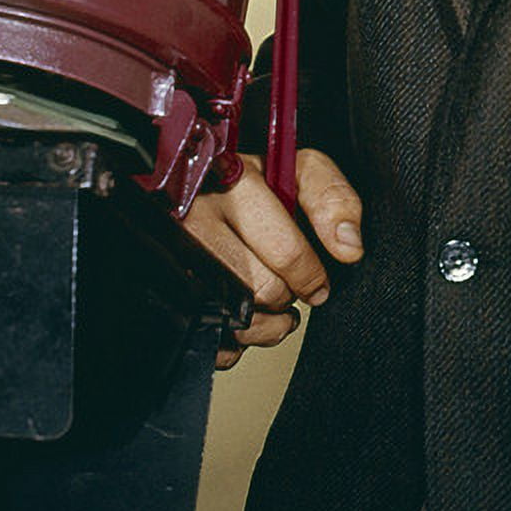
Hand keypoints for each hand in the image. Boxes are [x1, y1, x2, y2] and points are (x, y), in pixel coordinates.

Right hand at [182, 148, 362, 364]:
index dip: (310, 275)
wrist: (196, 183)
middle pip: (260, 289)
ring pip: (234, 318)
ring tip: (272, 305)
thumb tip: (349, 248)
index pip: (284, 250)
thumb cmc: (253, 181)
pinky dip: (233, 341)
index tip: (318, 283)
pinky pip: (206, 335)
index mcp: (231, 181)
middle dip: (286, 294)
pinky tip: (241, 317)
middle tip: (288, 284)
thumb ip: (332, 198)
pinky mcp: (161, 284)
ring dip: (265, 324)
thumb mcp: (297, 170)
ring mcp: (170, 252)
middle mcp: (195, 216)